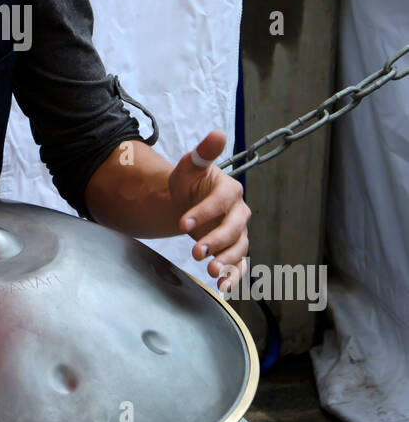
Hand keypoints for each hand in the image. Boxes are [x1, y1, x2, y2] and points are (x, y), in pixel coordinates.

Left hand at [168, 131, 249, 293]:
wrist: (189, 201)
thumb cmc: (190, 182)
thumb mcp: (191, 166)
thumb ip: (203, 153)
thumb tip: (216, 133)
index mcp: (230, 190)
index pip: (221, 202)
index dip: (204, 213)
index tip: (182, 223)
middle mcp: (239, 212)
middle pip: (234, 229)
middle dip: (216, 241)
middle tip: (196, 252)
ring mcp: (238, 232)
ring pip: (240, 248)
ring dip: (227, 261)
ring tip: (211, 272)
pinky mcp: (234, 248)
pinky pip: (240, 264)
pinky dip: (235, 276)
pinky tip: (224, 288)